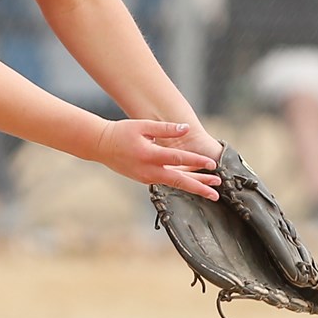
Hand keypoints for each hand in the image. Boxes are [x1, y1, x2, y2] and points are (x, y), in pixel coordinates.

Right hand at [97, 119, 219, 197]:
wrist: (101, 146)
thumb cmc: (122, 133)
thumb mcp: (143, 126)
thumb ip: (166, 128)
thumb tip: (186, 128)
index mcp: (149, 155)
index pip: (178, 159)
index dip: (196, 161)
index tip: (212, 164)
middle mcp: (149, 170)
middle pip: (179, 181)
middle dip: (199, 186)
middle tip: (216, 192)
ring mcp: (146, 177)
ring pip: (174, 184)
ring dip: (193, 187)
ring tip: (210, 191)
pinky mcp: (145, 179)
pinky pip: (167, 182)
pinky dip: (181, 183)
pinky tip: (193, 183)